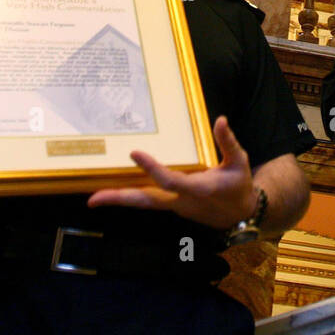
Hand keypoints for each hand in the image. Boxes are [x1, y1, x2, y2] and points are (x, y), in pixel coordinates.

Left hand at [86, 116, 256, 230]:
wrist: (241, 215)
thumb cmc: (239, 185)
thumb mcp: (239, 161)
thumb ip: (228, 142)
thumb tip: (221, 120)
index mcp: (199, 190)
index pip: (170, 181)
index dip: (152, 168)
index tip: (134, 153)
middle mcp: (182, 202)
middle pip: (147, 202)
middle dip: (120, 200)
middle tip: (93, 199)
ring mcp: (176, 208)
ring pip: (144, 204)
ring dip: (120, 200)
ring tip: (95, 197)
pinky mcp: (173, 207)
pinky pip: (149, 201)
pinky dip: (132, 196)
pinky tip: (116, 190)